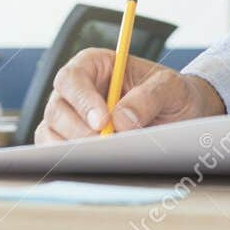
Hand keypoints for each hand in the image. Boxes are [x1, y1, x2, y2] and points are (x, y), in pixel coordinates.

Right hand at [34, 50, 225, 142]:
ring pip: (51, 131)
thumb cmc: (169, 93)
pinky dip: (67, 161)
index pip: (73, 77)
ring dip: (72, 148)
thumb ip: (148, 97)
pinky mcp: (70, 140)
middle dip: (78, 130)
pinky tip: (90, 165)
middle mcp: (77, 89)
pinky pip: (54, 151)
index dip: (82, 99)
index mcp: (95, 65)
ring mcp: (70, 115)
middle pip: (57, 107)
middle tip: (103, 145)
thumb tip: (121, 121)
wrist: (177, 115)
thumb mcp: (170, 87)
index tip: (102, 122)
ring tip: (101, 157)